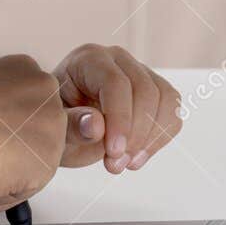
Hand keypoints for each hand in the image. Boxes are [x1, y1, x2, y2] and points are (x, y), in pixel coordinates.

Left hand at [53, 44, 182, 173]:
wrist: (64, 126)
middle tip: (115, 164)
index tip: (114, 152)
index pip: (115, 82)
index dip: (119, 118)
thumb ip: (71, 126)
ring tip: (125, 163)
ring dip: (150, 138)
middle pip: (144, 90)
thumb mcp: (54, 128)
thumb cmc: (56, 123)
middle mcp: (118, 60)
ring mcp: (140, 73)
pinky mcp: (155, 92)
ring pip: (165, 99)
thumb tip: (97, 126)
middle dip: (135, 133)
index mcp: (89, 59)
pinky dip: (160, 139)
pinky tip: (137, 156)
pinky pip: (171, 112)